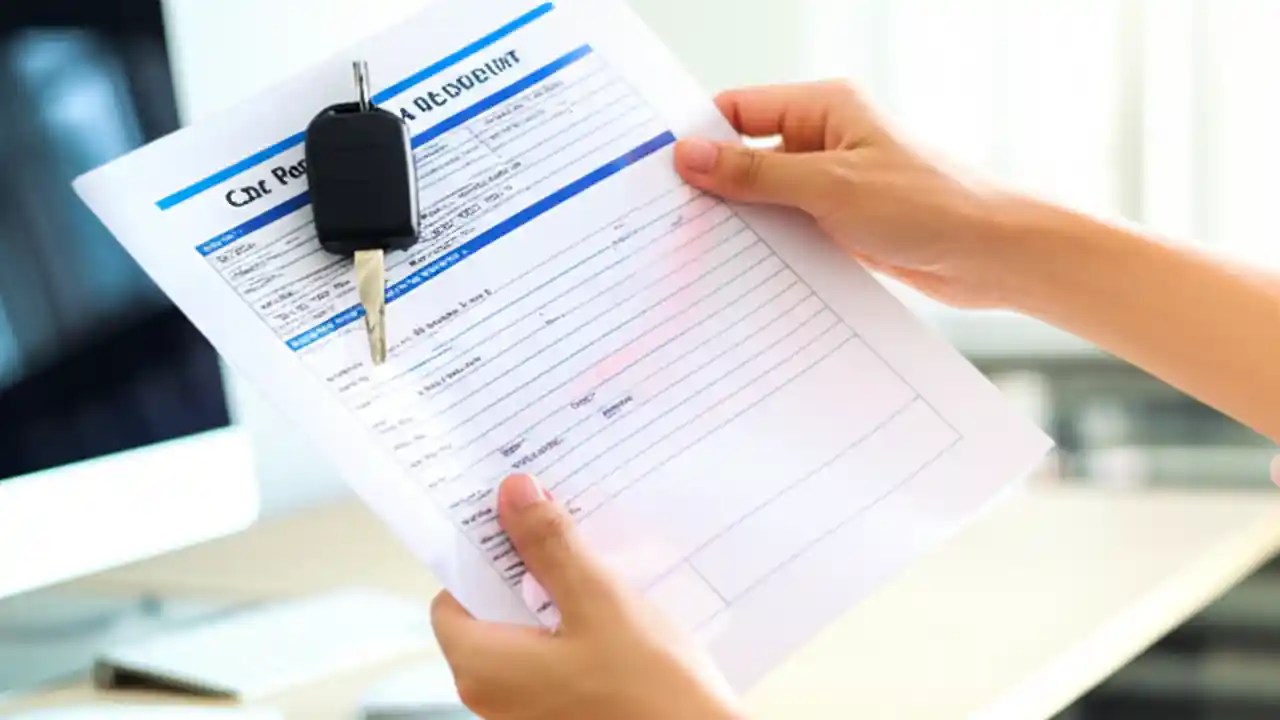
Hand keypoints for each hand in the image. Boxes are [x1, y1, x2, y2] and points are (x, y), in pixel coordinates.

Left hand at [431, 474, 742, 719]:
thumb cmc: (649, 691)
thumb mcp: (599, 602)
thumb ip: (550, 546)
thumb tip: (513, 494)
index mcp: (483, 668)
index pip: (452, 596)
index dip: (481, 555)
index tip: (515, 519)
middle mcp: (493, 697)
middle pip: (490, 612)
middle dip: (524, 567)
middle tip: (561, 528)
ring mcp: (527, 711)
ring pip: (525, 634)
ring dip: (553, 596)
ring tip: (593, 565)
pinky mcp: (561, 714)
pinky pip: (551, 659)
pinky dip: (571, 628)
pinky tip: (611, 610)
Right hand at [674, 81, 1027, 308]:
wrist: (992, 256)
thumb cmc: (930, 205)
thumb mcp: (830, 187)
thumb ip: (756, 173)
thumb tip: (690, 157)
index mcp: (824, 108)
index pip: (738, 111)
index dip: (698, 138)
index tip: (660, 171)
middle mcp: (825, 140)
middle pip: (747, 156)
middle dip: (714, 187)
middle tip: (670, 220)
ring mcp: (832, 184)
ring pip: (765, 198)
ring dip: (741, 223)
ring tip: (699, 253)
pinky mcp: (841, 223)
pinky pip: (789, 230)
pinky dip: (768, 248)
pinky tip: (742, 273)